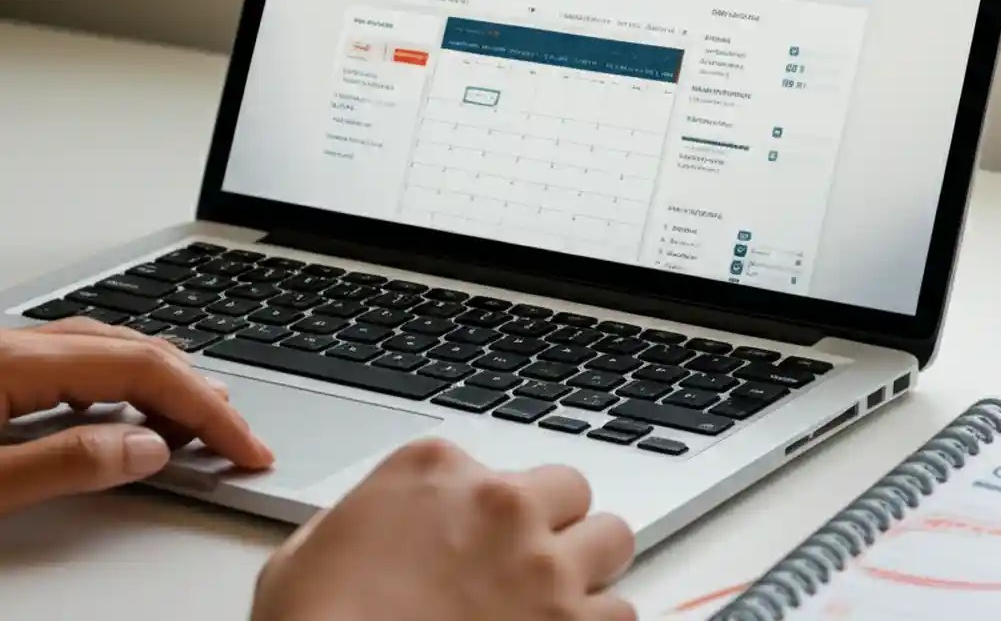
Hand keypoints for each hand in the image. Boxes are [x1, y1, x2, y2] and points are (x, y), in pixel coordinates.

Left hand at [0, 318, 273, 514]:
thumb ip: (65, 464)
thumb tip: (148, 449)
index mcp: (14, 363)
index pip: (143, 371)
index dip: (205, 410)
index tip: (246, 447)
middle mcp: (13, 347)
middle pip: (134, 353)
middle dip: (196, 396)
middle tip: (234, 442)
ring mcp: (3, 354)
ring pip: (107, 352)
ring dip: (161, 388)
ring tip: (190, 428)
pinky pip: (76, 363)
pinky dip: (120, 385)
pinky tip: (121, 412)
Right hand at [253, 439, 636, 620]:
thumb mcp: (307, 553)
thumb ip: (363, 520)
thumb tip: (379, 531)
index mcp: (435, 470)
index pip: (496, 467)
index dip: (488, 511)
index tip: (474, 539)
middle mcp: (501, 503)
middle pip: (570, 490)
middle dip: (555, 524)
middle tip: (529, 563)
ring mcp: (543, 564)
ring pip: (612, 540)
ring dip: (588, 570)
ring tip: (558, 601)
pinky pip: (622, 612)